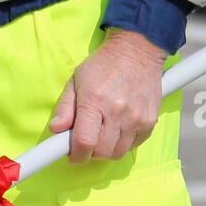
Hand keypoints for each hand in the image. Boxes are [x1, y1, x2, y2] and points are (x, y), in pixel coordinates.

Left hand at [49, 29, 167, 163]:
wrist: (138, 49)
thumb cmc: (103, 64)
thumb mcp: (76, 81)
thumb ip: (65, 108)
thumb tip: (55, 130)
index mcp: (94, 101)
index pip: (84, 142)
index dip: (76, 156)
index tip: (72, 156)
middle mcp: (117, 111)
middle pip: (102, 152)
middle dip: (91, 153)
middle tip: (87, 141)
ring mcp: (136, 117)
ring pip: (118, 152)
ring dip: (107, 150)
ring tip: (103, 134)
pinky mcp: (150, 119)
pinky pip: (135, 145)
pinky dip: (125, 143)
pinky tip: (119, 130)